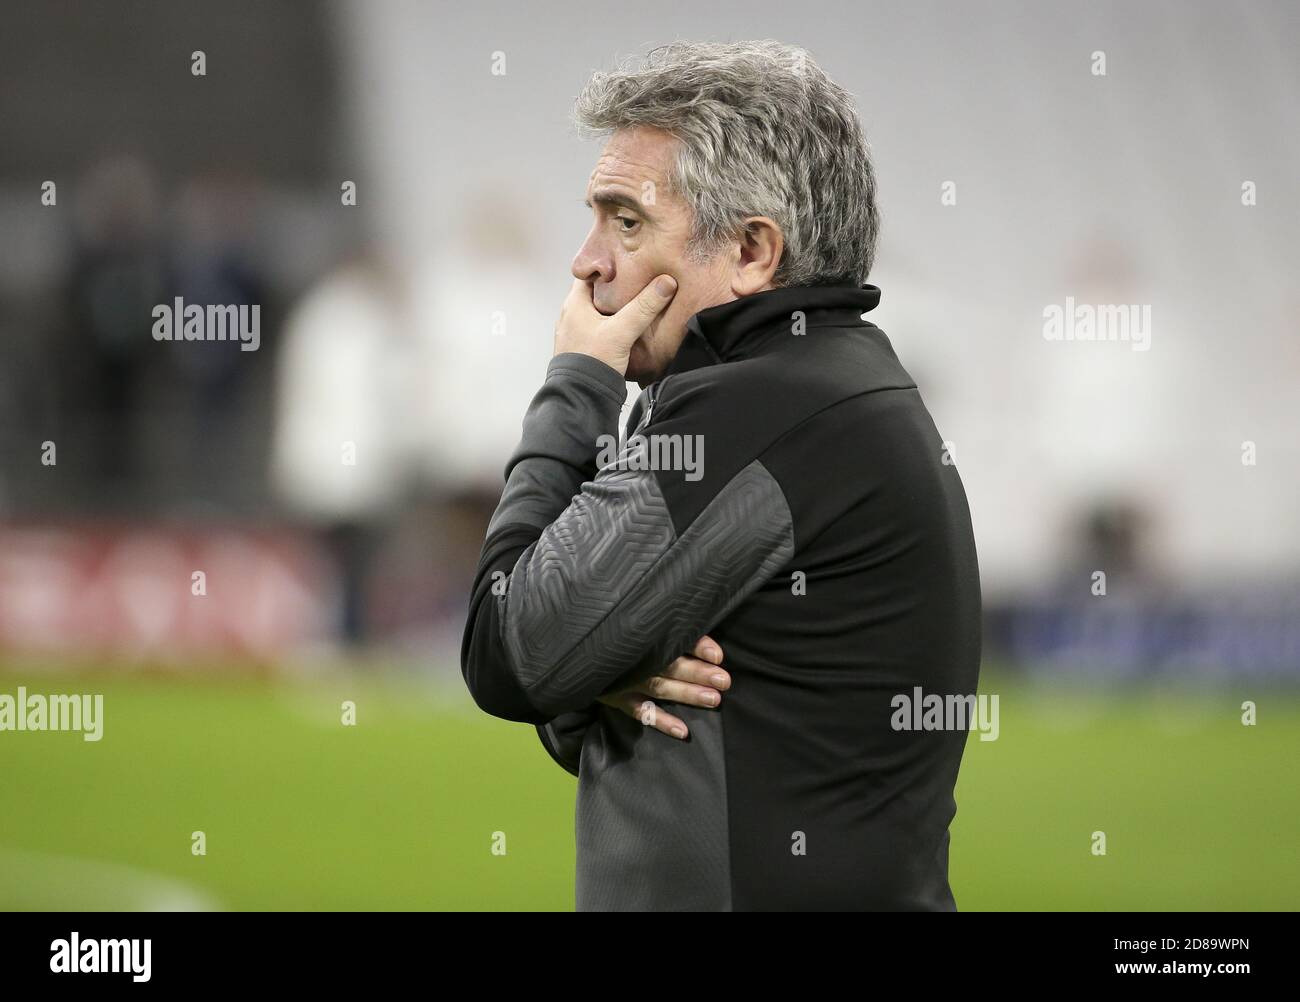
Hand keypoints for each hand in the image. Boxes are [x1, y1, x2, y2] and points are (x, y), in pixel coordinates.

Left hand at [553, 274, 677, 375]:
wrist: (580, 399)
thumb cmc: (592, 363)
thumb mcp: (622, 331)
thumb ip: (644, 307)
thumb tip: (666, 283)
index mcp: (575, 304)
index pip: (591, 273)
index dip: (609, 266)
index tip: (629, 262)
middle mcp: (571, 315)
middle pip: (597, 292)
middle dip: (616, 287)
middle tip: (638, 281)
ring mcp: (576, 333)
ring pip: (598, 311)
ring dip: (615, 307)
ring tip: (637, 303)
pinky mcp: (584, 348)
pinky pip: (599, 328)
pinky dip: (613, 324)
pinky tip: (628, 329)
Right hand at [596, 636, 728, 740]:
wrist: (574, 650)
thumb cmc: (614, 634)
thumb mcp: (634, 624)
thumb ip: (662, 624)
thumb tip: (701, 630)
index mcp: (644, 635)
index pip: (673, 638)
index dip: (697, 645)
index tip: (718, 655)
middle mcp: (636, 658)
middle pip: (671, 664)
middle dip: (698, 673)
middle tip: (724, 681)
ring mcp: (627, 680)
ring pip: (660, 687)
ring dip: (687, 693)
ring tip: (714, 699)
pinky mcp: (618, 697)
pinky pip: (641, 712)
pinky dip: (662, 722)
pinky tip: (683, 731)